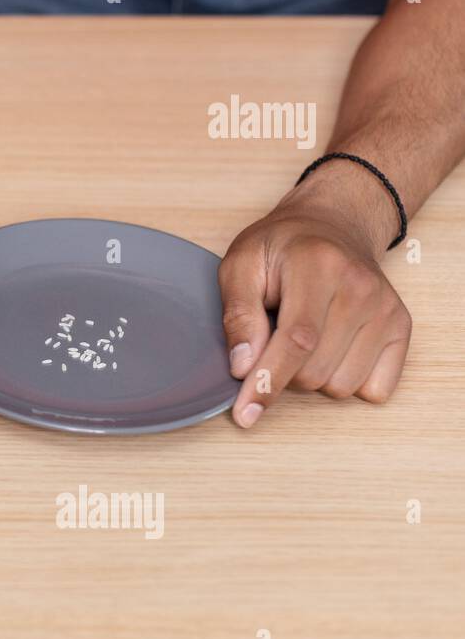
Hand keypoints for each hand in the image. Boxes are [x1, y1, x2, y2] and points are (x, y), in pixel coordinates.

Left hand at [218, 175, 410, 427]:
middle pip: (314, 372)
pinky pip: (374, 387)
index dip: (268, 382)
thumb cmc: (281, 247)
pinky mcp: (401, 327)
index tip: (246, 413)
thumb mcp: (241, 265)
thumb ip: (238, 314)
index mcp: (318, 267)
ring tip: (304, 336)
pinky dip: (347, 379)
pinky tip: (333, 348)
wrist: (331, 224)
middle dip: (283, 370)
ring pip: (342, 386)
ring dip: (313, 376)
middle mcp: (361, 289)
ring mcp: (386, 309)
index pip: (296, 342)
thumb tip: (243, 366)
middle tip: (275, 334)